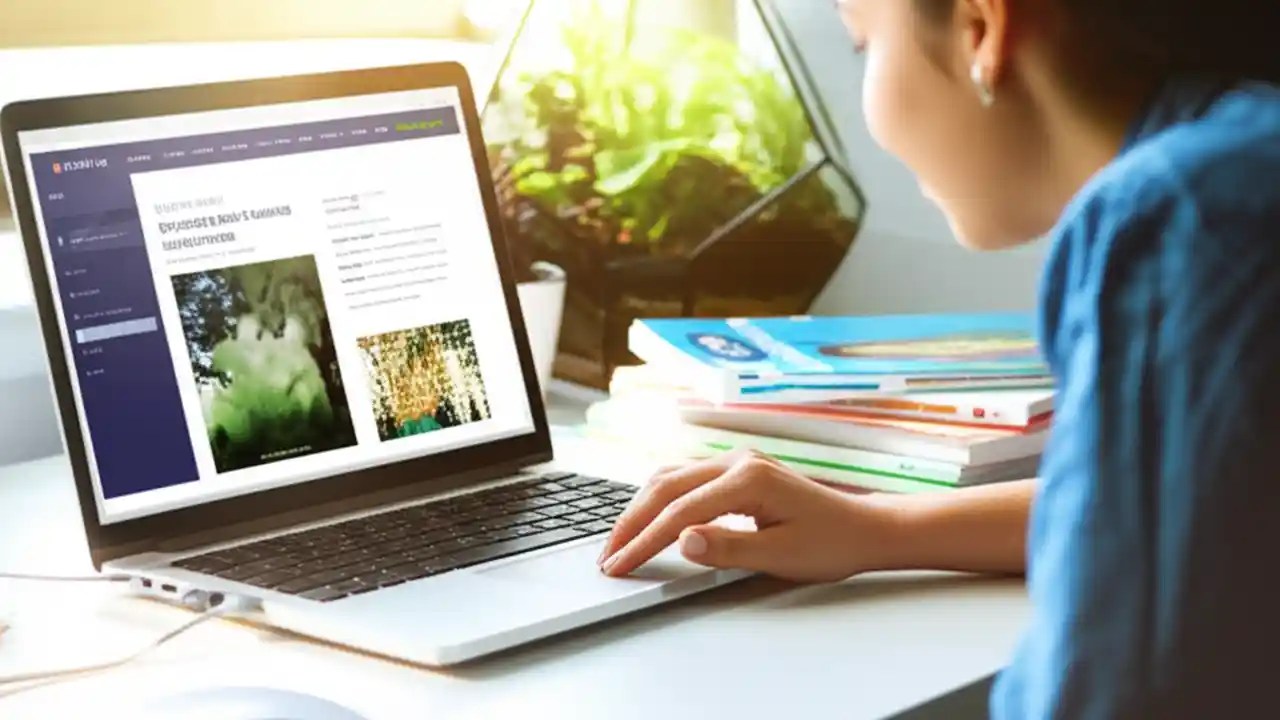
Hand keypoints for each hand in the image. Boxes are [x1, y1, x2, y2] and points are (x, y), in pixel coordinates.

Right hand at [597, 450, 896, 582]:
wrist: (863, 528)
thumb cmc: (830, 544)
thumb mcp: (780, 556)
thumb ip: (728, 548)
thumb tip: (682, 540)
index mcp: (748, 479)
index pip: (680, 511)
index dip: (644, 539)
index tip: (619, 564)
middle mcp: (738, 461)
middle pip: (666, 487)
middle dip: (632, 523)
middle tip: (607, 557)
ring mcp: (736, 462)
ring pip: (670, 478)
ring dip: (641, 508)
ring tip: (619, 541)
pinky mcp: (736, 471)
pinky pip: (685, 479)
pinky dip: (659, 500)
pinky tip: (647, 518)